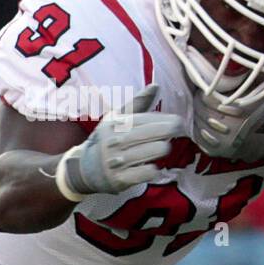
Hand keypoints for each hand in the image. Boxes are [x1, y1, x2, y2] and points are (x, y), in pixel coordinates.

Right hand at [58, 85, 185, 196]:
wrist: (84, 169)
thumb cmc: (107, 140)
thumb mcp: (116, 118)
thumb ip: (138, 103)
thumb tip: (156, 85)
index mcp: (117, 123)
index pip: (153, 118)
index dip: (172, 120)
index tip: (179, 122)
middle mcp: (117, 140)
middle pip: (161, 133)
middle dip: (174, 132)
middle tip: (179, 133)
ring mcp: (119, 160)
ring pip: (159, 150)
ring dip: (163, 150)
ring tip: (159, 149)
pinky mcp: (121, 179)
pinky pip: (151, 171)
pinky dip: (154, 169)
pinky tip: (149, 166)